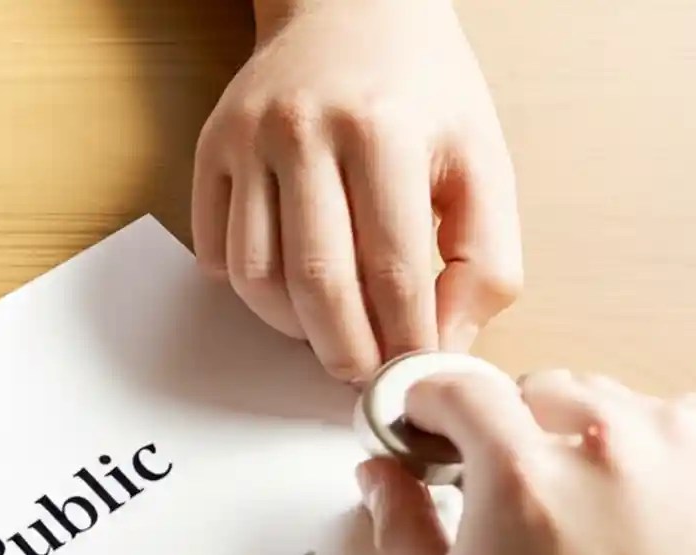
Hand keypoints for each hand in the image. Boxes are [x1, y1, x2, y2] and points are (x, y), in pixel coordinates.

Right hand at [192, 0, 521, 380]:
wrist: (348, 6)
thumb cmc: (421, 87)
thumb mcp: (482, 158)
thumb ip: (483, 259)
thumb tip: (444, 345)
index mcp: (385, 131)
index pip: (393, 270)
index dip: (404, 341)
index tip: (413, 376)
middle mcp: (306, 131)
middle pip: (316, 283)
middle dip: (344, 351)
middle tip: (364, 375)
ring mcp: (249, 139)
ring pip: (256, 276)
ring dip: (293, 327)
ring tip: (328, 329)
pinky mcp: (212, 149)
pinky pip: (216, 250)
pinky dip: (250, 289)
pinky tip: (287, 285)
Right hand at [359, 370, 695, 554]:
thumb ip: (399, 527)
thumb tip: (380, 475)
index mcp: (520, 473)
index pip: (458, 388)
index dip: (436, 401)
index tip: (435, 420)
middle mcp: (600, 438)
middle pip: (533, 390)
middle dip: (517, 429)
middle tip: (526, 492)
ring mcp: (677, 435)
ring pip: (607, 402)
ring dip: (590, 438)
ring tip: (600, 512)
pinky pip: (676, 417)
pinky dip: (657, 450)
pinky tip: (654, 510)